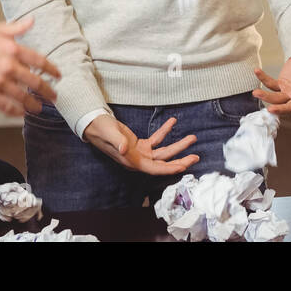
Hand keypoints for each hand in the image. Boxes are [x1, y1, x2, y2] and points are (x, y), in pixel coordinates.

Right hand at [0, 16, 60, 117]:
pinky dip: (16, 111)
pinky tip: (20, 113)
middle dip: (48, 91)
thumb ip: (16, 27)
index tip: (58, 75)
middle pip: (35, 82)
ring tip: (39, 108)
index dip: (52, 70)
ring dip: (34, 105)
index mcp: (12, 48)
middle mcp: (8, 65)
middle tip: (54, 96)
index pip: (40, 61)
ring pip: (23, 97)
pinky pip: (6, 106)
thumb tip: (32, 20)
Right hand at [83, 114, 199, 175]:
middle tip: (196, 156)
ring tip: (191, 138)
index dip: (169, 168)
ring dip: (177, 145)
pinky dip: (165, 131)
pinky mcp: (140, 145)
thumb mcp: (110, 135)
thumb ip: (118, 142)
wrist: (95, 125)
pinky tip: (173, 122)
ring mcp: (140, 153)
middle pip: (163, 162)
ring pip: (163, 152)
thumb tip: (124, 149)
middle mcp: (138, 160)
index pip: (154, 169)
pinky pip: (156, 139)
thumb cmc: (101, 131)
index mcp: (132, 162)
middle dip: (180, 159)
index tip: (183, 166)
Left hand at [253, 46, 290, 114]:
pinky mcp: (282, 85)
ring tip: (256, 93)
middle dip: (280, 109)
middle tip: (271, 109)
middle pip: (290, 106)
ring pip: (277, 99)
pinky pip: (271, 84)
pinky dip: (264, 79)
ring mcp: (290, 92)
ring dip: (267, 97)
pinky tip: (257, 71)